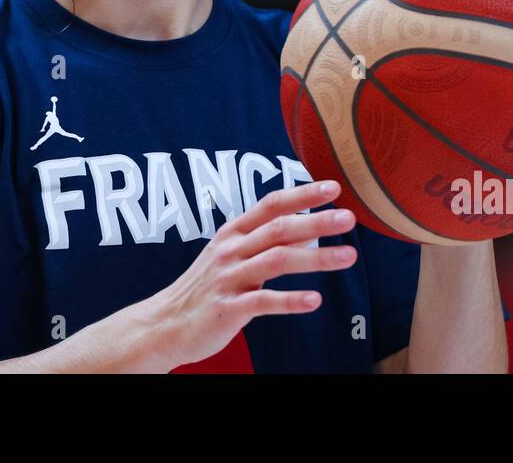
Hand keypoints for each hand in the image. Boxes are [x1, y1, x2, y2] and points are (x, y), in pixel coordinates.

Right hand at [145, 180, 358, 369]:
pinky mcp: (228, 308)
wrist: (164, 324)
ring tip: (348, 256)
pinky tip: (315, 300)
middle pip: (279, 229)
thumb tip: (308, 232)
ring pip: (277, 260)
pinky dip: (291, 300)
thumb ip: (267, 243)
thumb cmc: (204, 289)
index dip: (302, 194)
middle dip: (317, 222)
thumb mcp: (232, 257)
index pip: (271, 204)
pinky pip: (264, 302)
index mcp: (233, 233)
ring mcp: (229, 278)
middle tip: (349, 218)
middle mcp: (231, 250)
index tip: (332, 188)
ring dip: (316, 258)